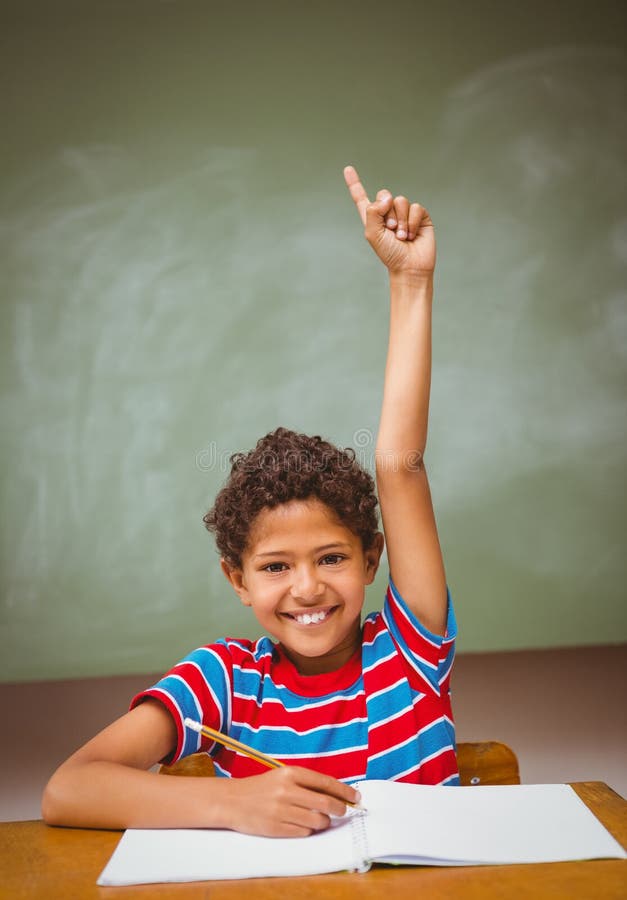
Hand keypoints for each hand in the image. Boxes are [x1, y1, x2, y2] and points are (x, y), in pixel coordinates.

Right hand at [220, 765, 360, 837]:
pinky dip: (309, 830)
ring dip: (324, 822)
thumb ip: (306, 783)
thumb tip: (336, 794)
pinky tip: (304, 825)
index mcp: (290, 773)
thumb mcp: (283, 776)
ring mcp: (281, 811)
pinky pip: (304, 833)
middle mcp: (287, 791)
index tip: (356, 797)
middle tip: (343, 811)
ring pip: (317, 821)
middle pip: (326, 803)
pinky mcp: (276, 828)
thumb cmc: (262, 787)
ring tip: (320, 819)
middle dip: (339, 809)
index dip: (344, 791)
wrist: (233, 801)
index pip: (325, 782)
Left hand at [344, 165, 434, 276]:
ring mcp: (405, 213)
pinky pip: (415, 207)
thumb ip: (373, 212)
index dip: (355, 184)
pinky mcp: (420, 216)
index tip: (348, 169)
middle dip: (387, 212)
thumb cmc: (390, 254)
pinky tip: (412, 235)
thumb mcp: (373, 234)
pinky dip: (412, 222)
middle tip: (391, 230)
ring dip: (400, 221)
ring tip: (402, 236)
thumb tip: (387, 197)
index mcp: (373, 218)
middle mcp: (388, 213)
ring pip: (400, 200)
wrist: (410, 266)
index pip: (361, 197)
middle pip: (384, 195)